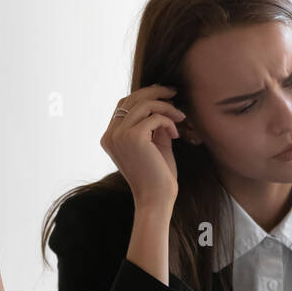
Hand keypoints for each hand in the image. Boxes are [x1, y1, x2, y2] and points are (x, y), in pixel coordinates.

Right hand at [101, 84, 184, 210]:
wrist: (156, 199)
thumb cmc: (157, 175)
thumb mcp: (153, 144)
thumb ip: (152, 124)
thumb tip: (162, 101)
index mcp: (110, 137)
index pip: (124, 104)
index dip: (144, 95)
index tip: (165, 94)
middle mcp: (110, 134)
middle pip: (132, 98)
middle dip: (156, 91)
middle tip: (175, 93)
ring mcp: (119, 135)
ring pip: (145, 104)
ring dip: (167, 107)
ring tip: (181, 117)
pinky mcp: (133, 137)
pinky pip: (155, 117)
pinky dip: (169, 122)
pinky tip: (176, 134)